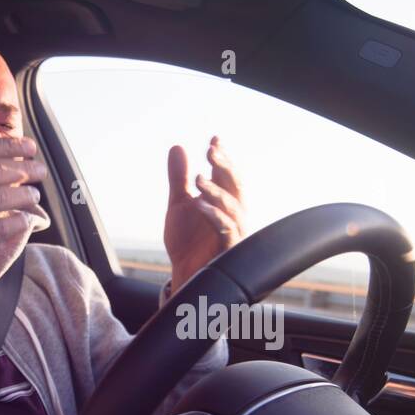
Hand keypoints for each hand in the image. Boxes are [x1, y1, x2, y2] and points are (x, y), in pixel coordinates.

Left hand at [163, 135, 245, 290]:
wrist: (183, 276)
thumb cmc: (187, 242)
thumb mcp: (179, 205)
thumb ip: (180, 178)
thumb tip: (178, 147)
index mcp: (223, 201)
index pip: (227, 174)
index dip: (223, 157)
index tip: (214, 139)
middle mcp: (233, 214)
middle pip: (236, 186)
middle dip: (225, 167)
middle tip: (211, 150)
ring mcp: (233, 232)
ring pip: (233, 207)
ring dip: (217, 191)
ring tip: (199, 179)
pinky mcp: (228, 250)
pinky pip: (226, 231)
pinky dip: (214, 216)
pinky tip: (199, 205)